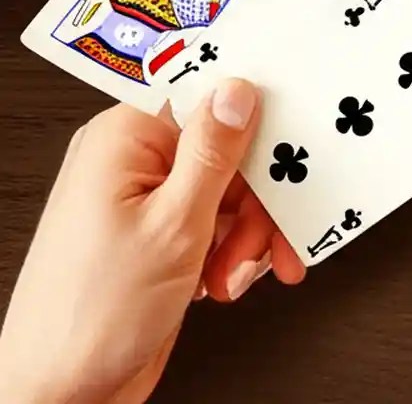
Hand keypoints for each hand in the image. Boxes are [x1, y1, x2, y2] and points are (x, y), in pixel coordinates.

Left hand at [0, 81, 304, 402]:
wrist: (66, 391)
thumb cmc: (92, 315)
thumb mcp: (175, 224)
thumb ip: (214, 153)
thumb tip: (239, 91)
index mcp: (124, 140)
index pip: (207, 99)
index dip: (256, 122)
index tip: (291, 148)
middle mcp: (133, 163)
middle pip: (229, 154)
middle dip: (257, 202)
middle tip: (268, 236)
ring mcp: (147, 202)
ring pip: (232, 194)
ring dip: (247, 236)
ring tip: (233, 273)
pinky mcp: (162, 236)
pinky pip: (219, 224)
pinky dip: (232, 253)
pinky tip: (224, 281)